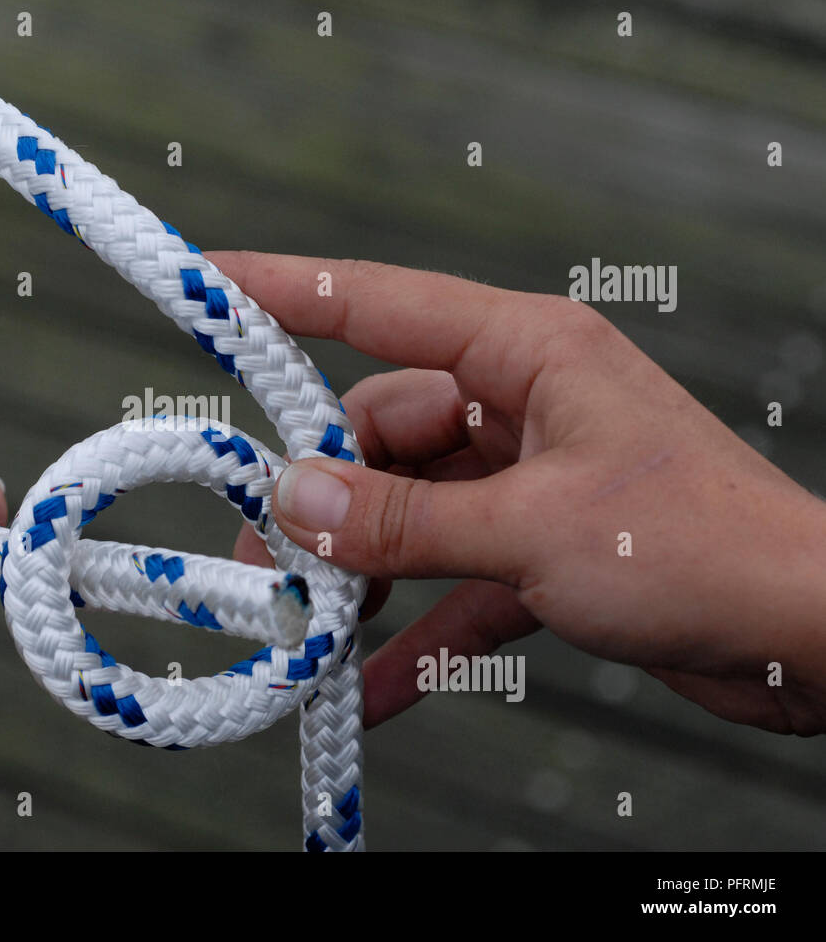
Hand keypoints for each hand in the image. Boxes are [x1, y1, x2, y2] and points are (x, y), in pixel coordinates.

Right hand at [210, 252, 825, 735]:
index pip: (376, 304)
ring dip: (363, 573)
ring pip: (409, 510)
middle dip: (320, 499)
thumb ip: (402, 521)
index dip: (282, 288)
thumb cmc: (699, 552)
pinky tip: (369, 687)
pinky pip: (455, 580)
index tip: (203, 281)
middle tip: (265, 563)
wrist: (814, 641)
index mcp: (524, 353)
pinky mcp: (547, 547)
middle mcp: (521, 403)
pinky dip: (417, 630)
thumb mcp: (531, 531)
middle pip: (379, 433)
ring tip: (308, 632)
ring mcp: (531, 477)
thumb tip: (291, 502)